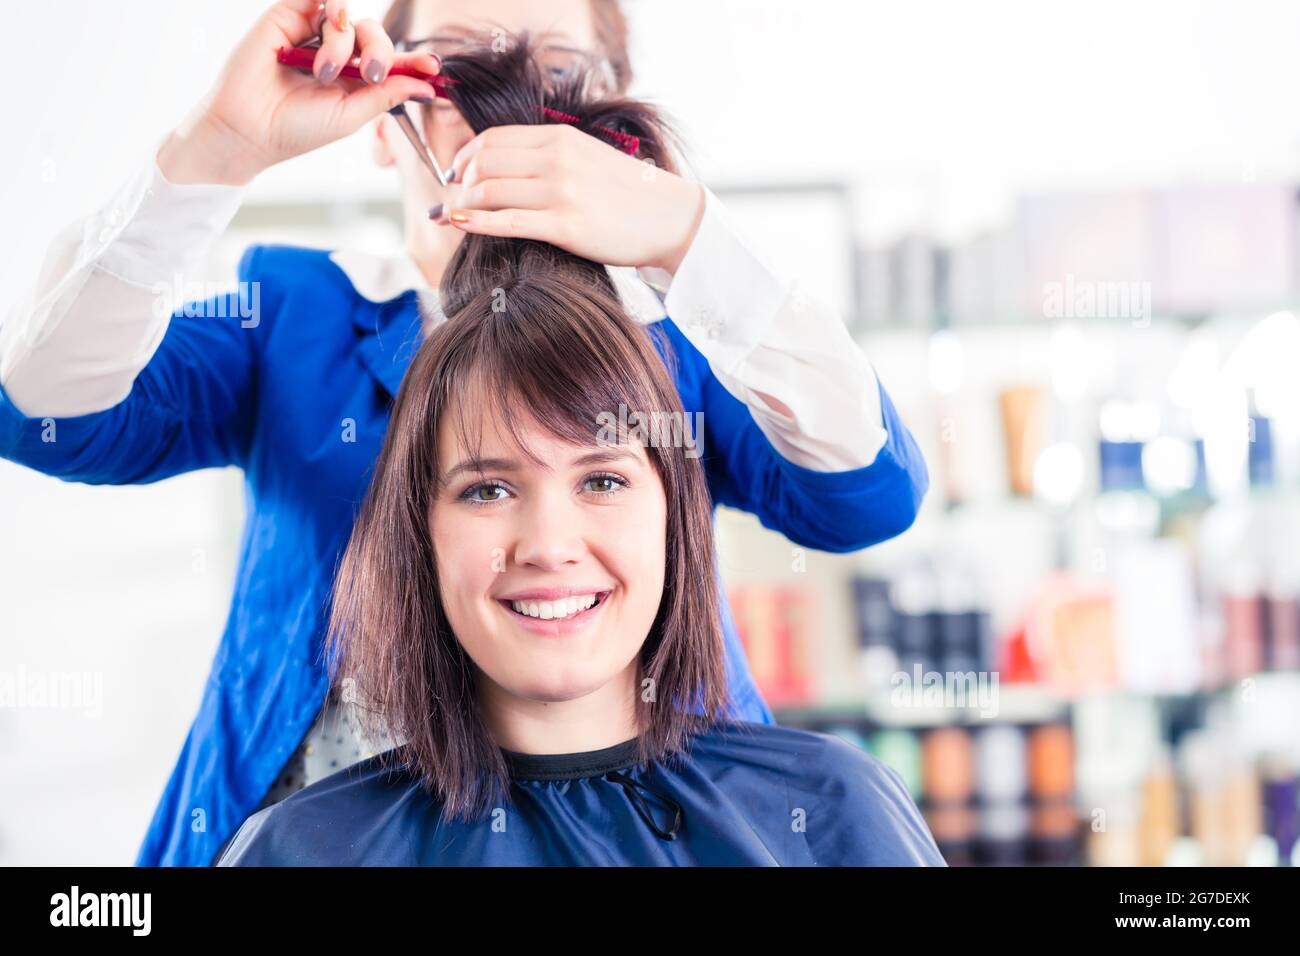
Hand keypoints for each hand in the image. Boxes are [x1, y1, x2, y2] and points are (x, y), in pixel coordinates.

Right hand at [158, 0, 441, 184]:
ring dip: (346, 43)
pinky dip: (333, 7)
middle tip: (373, 74)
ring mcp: (312, 33)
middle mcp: (336, 53)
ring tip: (326, 73)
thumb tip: (427, 86)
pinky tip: (332, 23)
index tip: (434, 69)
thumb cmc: (297, 129)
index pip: (392, 62)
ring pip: (349, 18)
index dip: (415, 62)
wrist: (250, 128)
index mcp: (355, 80)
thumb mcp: (351, 115)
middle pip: (374, 35)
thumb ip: (387, 95)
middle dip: (382, 51)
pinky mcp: (288, 15)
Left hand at [432, 124, 705, 274]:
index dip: (465, 154)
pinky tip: (458, 223)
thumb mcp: (588, 157)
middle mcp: (558, 159)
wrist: (670, 219)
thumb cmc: (628, 195)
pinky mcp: (566, 225)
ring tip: (456, 214)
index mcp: (561, 137)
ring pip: (489, 190)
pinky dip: (475, 221)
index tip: (456, 172)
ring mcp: (561, 192)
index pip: (494, 138)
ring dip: (463, 202)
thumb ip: (551, 156)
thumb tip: (509, 165)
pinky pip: (507, 221)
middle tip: (454, 197)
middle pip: (484, 161)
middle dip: (460, 180)